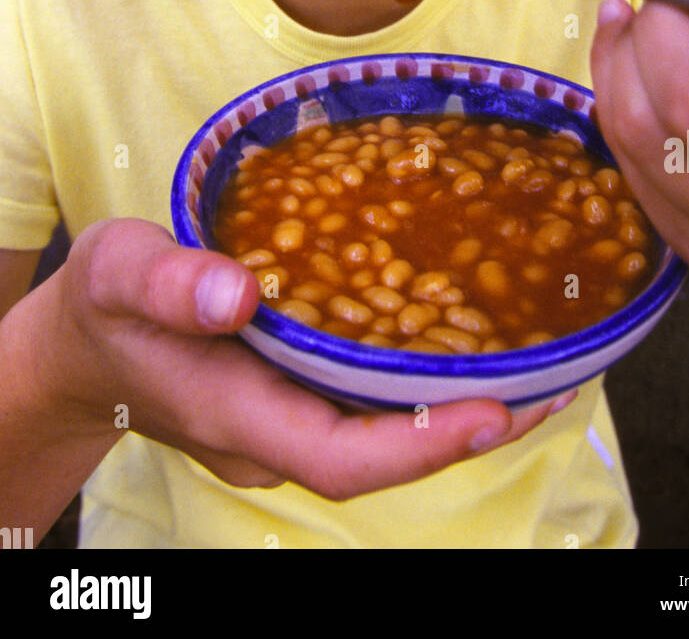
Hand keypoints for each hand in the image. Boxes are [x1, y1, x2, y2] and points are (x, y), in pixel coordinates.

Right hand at [36, 218, 571, 499]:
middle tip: (559, 378)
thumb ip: (167, 283)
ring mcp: (290, 421)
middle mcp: (275, 433)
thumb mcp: (118, 273)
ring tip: (546, 360)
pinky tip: (478, 340)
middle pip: (388, 455)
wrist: (88, 346)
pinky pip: (376, 402)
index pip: (343, 457)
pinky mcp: (301, 396)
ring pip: (389, 432)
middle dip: (476, 426)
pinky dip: (430, 380)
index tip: (496, 411)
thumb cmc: (105, 308)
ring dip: (467, 405)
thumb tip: (238, 293)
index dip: (423, 446)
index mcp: (236, 413)